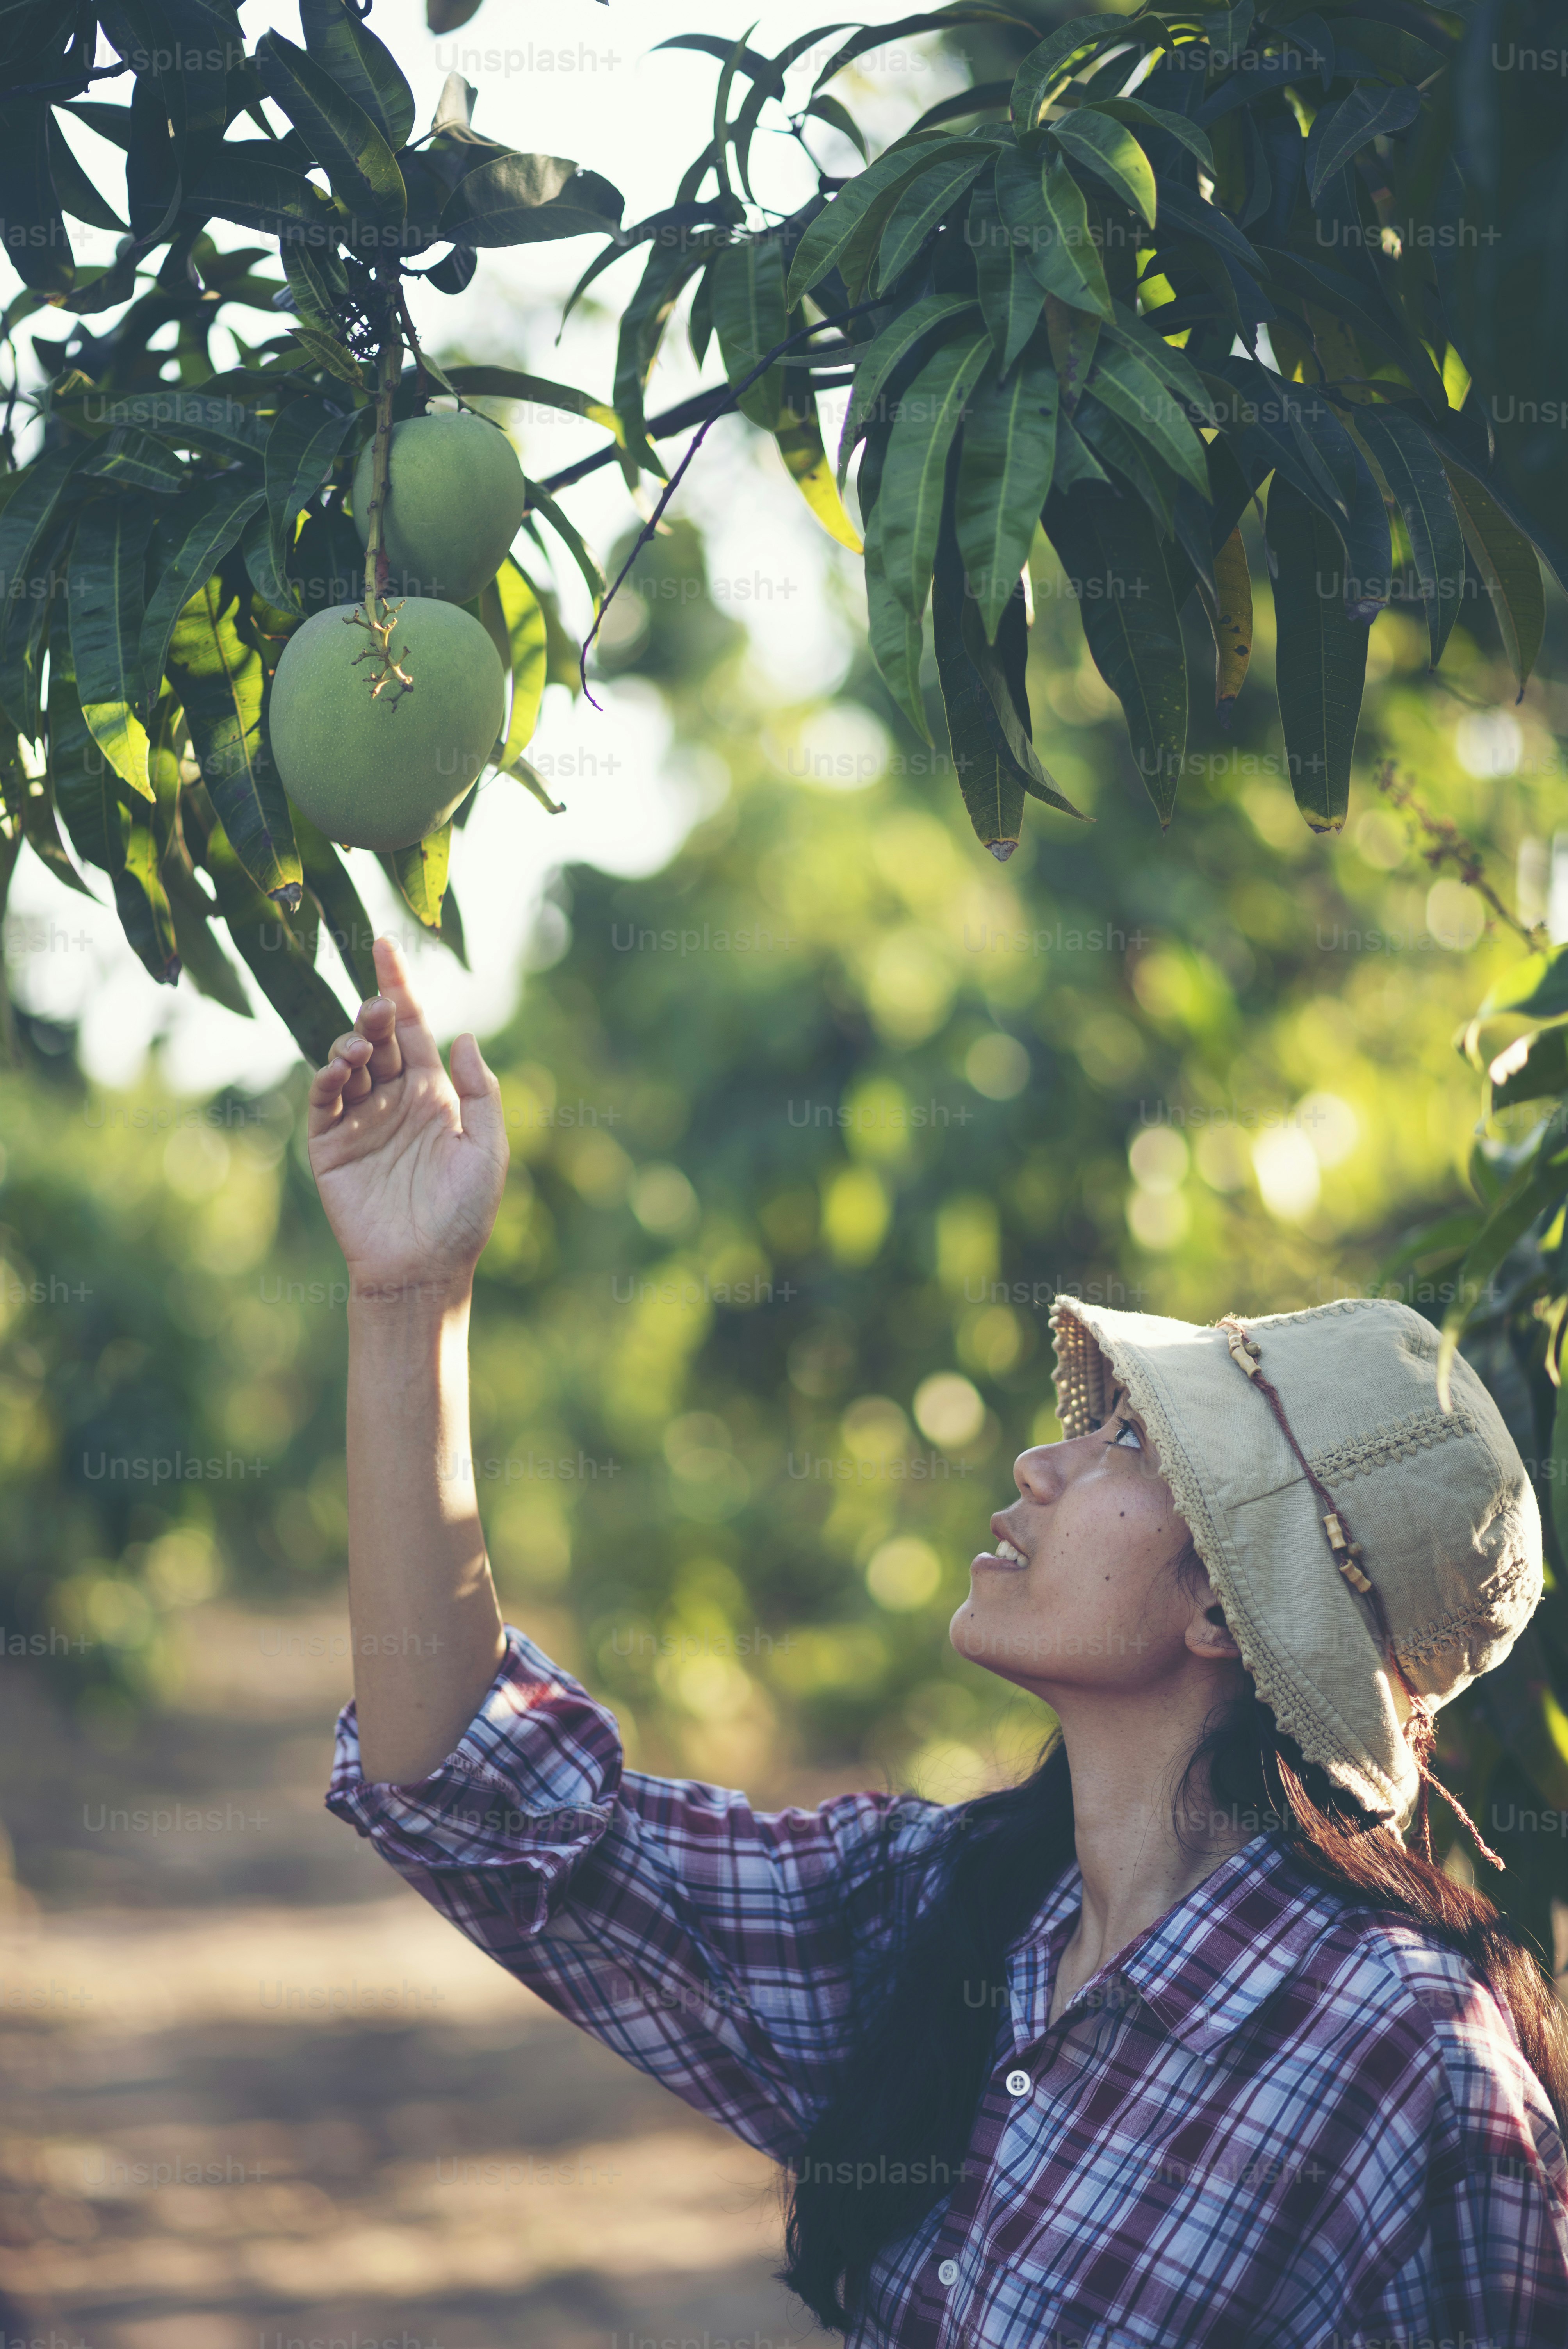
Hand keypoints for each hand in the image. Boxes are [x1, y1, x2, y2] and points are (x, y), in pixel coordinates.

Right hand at [307, 934, 507, 1296]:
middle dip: (376, 1012)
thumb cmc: (464, 1215)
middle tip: (379, 1006)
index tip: (384, 944)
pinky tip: (342, 1069)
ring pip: (348, 1060)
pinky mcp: (330, 1145)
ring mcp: (360, 1120)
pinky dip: (328, 1076)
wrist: (423, 1268)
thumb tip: (465, 1036)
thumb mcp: (488, 1149)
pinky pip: (324, 1099)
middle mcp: (394, 1099)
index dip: (399, 986)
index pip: (413, 1028)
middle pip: (379, 1036)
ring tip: (364, 1047)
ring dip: (352, 1042)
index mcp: (433, 1094)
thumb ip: (480, 1092)